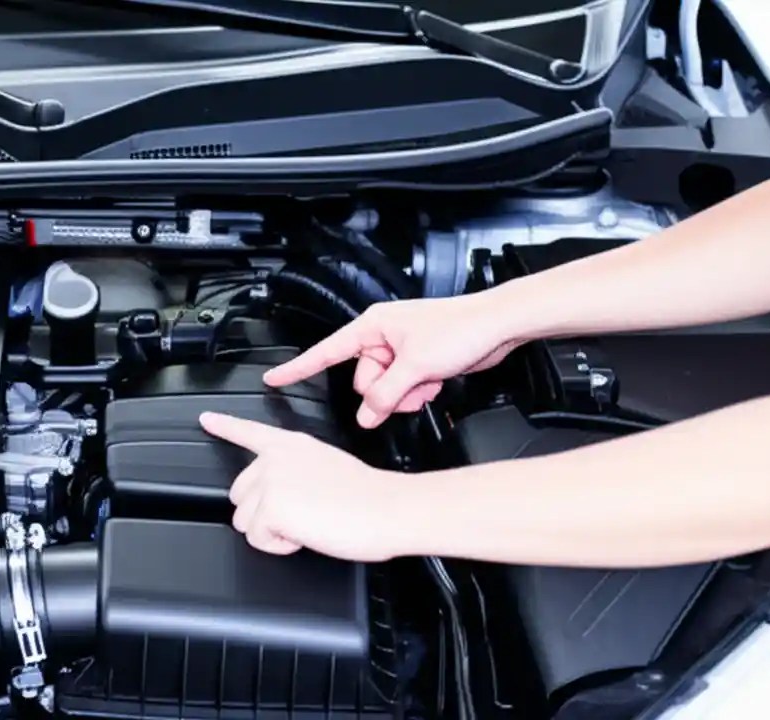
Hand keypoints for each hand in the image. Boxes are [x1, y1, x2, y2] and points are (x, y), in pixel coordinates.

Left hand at [199, 411, 405, 561]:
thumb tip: (282, 492)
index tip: (207, 419)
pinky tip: (307, 532)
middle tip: (306, 513)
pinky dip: (281, 546)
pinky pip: (258, 540)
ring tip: (311, 521)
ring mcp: (270, 481)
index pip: (250, 431)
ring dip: (274, 532)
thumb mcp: (326, 467)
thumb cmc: (368, 496)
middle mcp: (275, 458)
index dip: (224, 426)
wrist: (388, 508)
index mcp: (291, 445)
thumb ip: (295, 471)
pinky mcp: (270, 508)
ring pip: (246, 522)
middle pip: (240, 496)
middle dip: (265, 514)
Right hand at [264, 294, 521, 427]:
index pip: (326, 351)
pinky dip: (417, 393)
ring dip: (405, 395)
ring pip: (384, 391)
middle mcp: (383, 338)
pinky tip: (433, 383)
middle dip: (385, 392)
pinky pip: (402, 391)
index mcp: (372, 327)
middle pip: (362, 382)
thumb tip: (367, 415)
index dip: (298, 367)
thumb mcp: (415, 366)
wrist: (496, 326)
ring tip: (427, 381)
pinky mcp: (417, 364)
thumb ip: (385, 394)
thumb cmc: (459, 327)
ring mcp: (400, 352)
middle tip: (409, 385)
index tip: (273, 378)